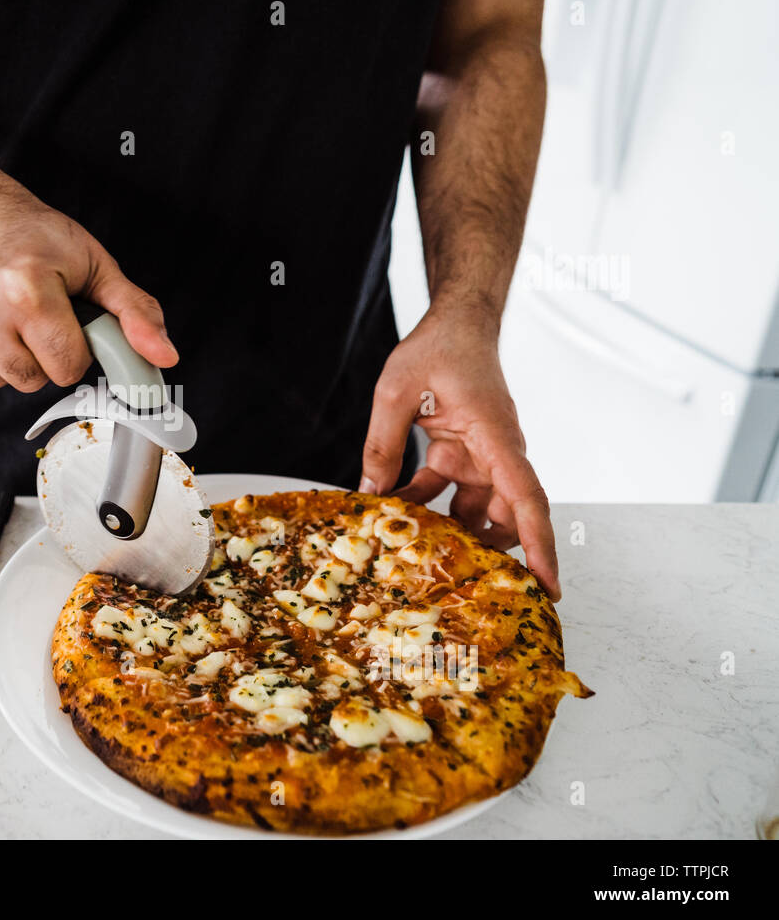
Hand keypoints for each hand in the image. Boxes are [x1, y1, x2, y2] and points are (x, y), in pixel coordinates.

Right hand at [0, 167, 176, 390]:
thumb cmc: (27, 231)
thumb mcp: (91, 261)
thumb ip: (133, 311)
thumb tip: (164, 357)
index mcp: (29, 288)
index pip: (67, 368)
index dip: (73, 349)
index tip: (65, 321)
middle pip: (29, 380)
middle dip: (39, 354)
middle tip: (33, 313)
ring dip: (4, 355)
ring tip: (2, 311)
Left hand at [358, 309, 559, 599]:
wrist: (454, 323)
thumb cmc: (437, 348)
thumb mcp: (394, 391)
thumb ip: (382, 442)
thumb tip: (370, 493)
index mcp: (495, 437)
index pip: (526, 498)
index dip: (539, 545)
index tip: (549, 584)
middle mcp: (497, 452)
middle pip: (505, 515)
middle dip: (495, 556)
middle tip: (474, 595)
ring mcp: (481, 455)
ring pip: (475, 509)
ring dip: (452, 534)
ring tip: (424, 565)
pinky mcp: (461, 454)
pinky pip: (448, 492)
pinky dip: (426, 508)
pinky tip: (394, 519)